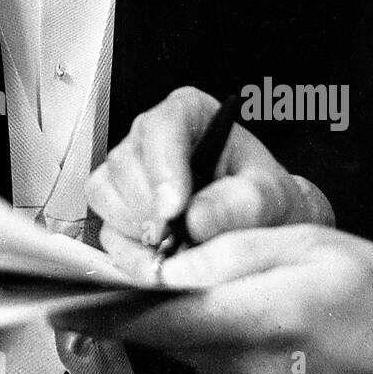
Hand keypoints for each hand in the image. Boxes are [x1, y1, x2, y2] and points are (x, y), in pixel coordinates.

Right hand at [85, 86, 331, 262]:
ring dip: (139, 231)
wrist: (253, 224)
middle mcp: (149, 136)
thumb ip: (240, 203)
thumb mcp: (268, 195)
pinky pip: (104, 227)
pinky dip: (129, 253)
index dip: (162, 168)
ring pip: (105, 194)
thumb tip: (196, 220)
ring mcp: (126, 170)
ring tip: (178, 248)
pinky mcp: (114, 206)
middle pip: (125, 164)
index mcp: (187, 113)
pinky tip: (160, 260)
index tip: (174, 209)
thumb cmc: (259, 196)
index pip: (161, 127)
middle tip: (182, 241)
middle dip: (151, 211)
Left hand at [90, 224, 372, 373]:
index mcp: (260, 322)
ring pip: (198, 357)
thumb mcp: (310, 244)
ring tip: (256, 304)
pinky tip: (270, 337)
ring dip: (205, 327)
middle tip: (193, 275)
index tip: (64, 301)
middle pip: (174, 336)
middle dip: (169, 302)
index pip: (157, 319)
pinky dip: (229, 353)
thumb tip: (172, 256)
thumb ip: (232, 248)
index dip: (105, 310)